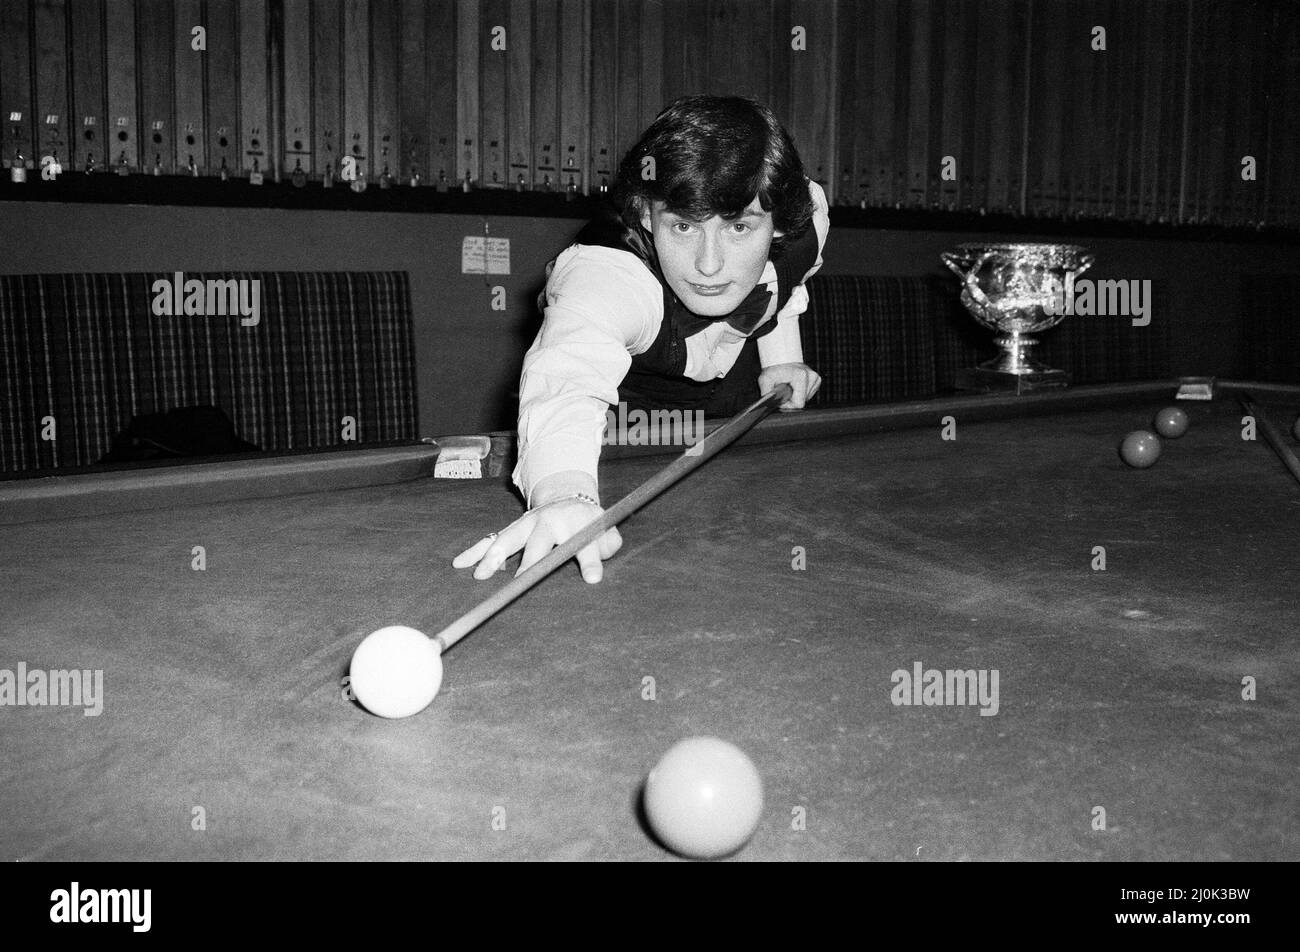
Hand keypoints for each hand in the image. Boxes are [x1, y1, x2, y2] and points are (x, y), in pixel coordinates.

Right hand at [452, 498, 623, 583]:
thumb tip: (595, 573)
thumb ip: (607, 547)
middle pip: (538, 543)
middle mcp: (549, 521)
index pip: (584, 545)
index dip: (590, 562)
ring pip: (509, 539)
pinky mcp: (514, 528)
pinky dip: (476, 550)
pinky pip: (492, 538)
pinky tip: (460, 563)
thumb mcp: (605, 532)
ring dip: (494, 556)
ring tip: (480, 575)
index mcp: (576, 523)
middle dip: (529, 562)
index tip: (592, 578)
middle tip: (520, 581)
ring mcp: (528, 523)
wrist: (570, 497)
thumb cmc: (589, 524)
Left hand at [759, 362, 822, 409]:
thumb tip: (768, 405)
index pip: (798, 404)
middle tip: (783, 390)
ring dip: (795, 396)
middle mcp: (811, 376)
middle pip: (802, 402)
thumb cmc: (773, 369)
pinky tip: (794, 385)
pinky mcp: (817, 380)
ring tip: (789, 386)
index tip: (780, 397)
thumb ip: (766, 394)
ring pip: (806, 399)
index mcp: (801, 376)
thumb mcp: (765, 380)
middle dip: (791, 399)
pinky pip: (808, 395)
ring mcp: (816, 378)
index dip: (788, 404)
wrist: (781, 358)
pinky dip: (800, 393)